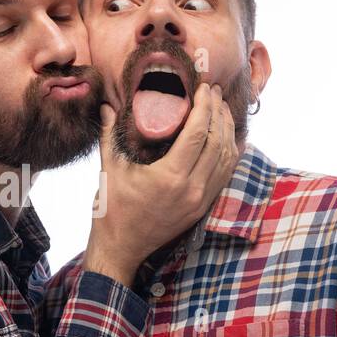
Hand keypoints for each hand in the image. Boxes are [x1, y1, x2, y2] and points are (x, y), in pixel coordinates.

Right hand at [83, 82, 237, 285]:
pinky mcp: (202, 207)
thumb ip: (109, 135)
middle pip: (217, 142)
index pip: (197, 134)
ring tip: (221, 109)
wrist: (121, 248)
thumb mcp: (109, 170)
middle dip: (218, 113)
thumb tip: (106, 106)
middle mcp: (191, 189)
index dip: (204, 107)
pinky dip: (230, 153)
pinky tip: (228, 137)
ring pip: (226, 158)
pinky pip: (225, 175)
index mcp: (168, 177)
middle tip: (215, 92)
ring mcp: (200, 200)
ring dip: (227, 131)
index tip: (205, 88)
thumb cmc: (111, 210)